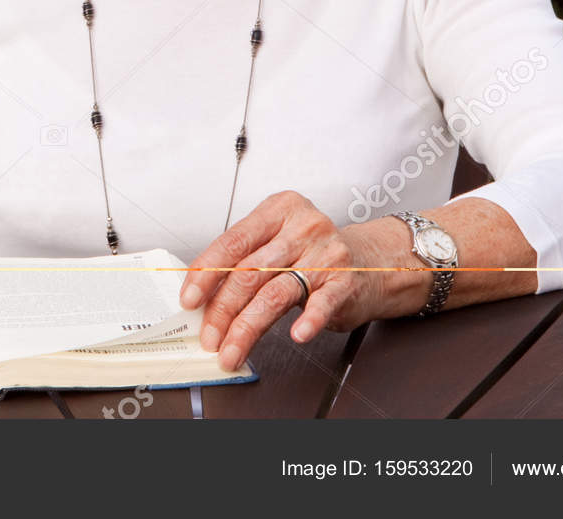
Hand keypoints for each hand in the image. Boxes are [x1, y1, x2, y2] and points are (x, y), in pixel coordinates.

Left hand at [178, 190, 391, 371]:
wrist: (373, 261)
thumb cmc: (315, 253)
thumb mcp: (277, 242)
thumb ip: (245, 259)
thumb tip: (202, 294)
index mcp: (277, 212)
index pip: (232, 242)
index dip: (206, 273)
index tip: (190, 299)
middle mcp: (301, 228)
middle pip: (249, 273)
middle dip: (222, 311)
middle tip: (209, 337)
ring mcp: (325, 254)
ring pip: (275, 293)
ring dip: (248, 327)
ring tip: (232, 350)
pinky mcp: (345, 281)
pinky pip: (322, 302)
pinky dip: (308, 320)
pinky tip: (297, 334)